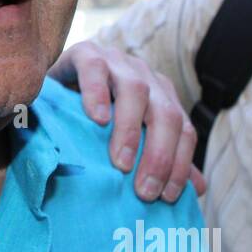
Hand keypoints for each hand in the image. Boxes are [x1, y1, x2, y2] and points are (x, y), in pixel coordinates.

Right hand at [48, 40, 204, 202]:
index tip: (166, 197)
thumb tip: (199, 188)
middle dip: (160, 155)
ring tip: (121, 163)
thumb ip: (161, 158)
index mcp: (162, 96)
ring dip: (131, 130)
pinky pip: (95, 69)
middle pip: (166, 114)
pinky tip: (97, 119)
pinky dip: (97, 93)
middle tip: (144, 190)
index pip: (184, 130)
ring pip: (135, 91)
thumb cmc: (91, 120)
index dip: (180, 164)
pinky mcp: (85, 54)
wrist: (53, 89)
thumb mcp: (128, 140)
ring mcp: (116, 62)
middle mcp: (145, 76)